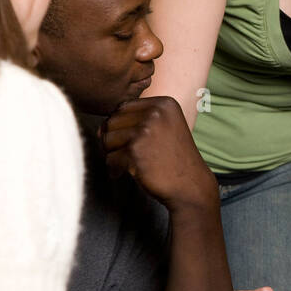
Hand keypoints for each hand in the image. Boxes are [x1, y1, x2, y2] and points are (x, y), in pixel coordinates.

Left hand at [99, 96, 216, 209]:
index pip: (123, 108)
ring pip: (107, 139)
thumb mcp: (164, 129)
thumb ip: (136, 120)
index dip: (123, 127)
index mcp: (164, 103)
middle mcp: (155, 112)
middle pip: (112, 121)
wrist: (191, 186)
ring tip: (136, 163)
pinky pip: (110, 158)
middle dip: (116, 141)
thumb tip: (100, 129)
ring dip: (115, 155)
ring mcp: (145, 130)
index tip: (140, 143)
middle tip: (135, 155)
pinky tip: (136, 173)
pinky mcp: (135, 150)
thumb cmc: (174, 160)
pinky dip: (117, 169)